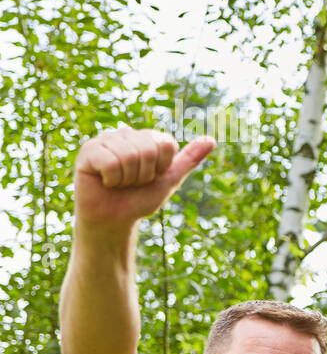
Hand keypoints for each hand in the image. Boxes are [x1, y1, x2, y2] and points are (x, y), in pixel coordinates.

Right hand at [74, 129, 213, 227]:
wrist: (114, 219)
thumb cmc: (140, 199)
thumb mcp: (169, 180)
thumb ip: (189, 159)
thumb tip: (211, 139)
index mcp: (147, 137)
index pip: (166, 144)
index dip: (161, 167)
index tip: (150, 177)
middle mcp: (126, 134)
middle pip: (147, 149)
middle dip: (144, 174)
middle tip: (132, 182)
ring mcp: (105, 140)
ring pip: (129, 155)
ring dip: (127, 178)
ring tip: (118, 182)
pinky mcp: (87, 150)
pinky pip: (109, 161)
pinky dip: (112, 179)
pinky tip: (104, 181)